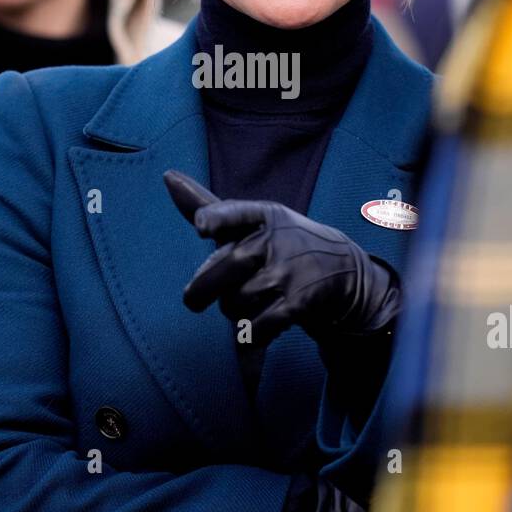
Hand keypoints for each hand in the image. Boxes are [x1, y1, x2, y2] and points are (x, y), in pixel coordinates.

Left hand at [164, 169, 400, 350]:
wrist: (343, 269)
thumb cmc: (281, 243)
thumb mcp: (253, 221)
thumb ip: (209, 206)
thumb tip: (167, 176)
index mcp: (263, 215)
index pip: (235, 213)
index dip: (216, 218)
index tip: (202, 227)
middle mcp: (276, 240)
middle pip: (223, 270)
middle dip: (202, 291)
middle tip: (195, 300)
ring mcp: (288, 272)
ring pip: (235, 302)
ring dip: (232, 311)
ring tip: (246, 303)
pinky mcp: (298, 303)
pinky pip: (256, 327)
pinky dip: (249, 335)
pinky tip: (256, 328)